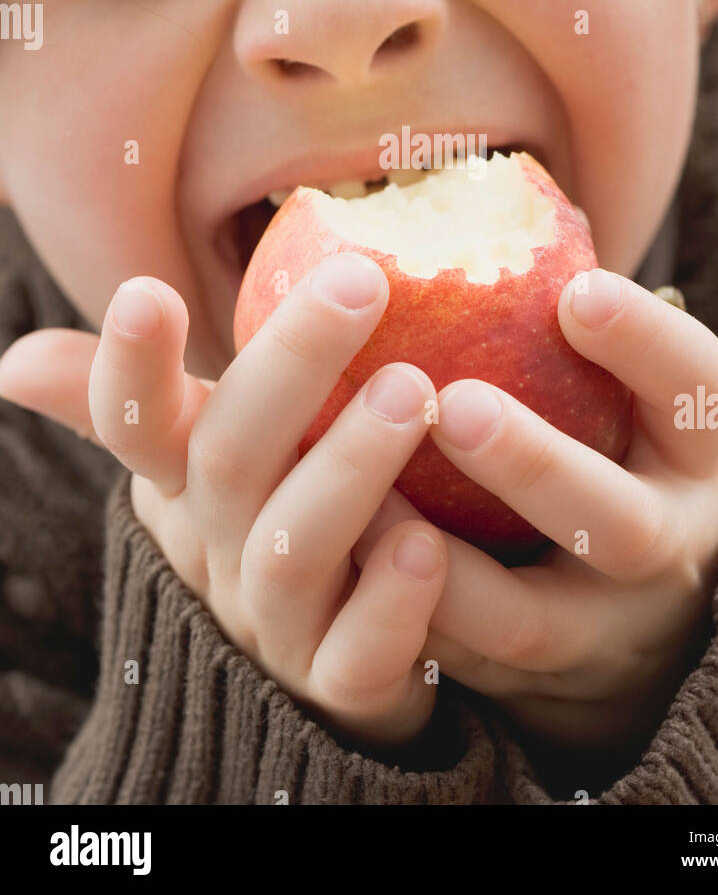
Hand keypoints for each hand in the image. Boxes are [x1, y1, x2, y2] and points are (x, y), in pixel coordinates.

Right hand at [0, 253, 446, 749]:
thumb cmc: (273, 515)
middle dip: (291, 366)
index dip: (131, 366)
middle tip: (362, 282)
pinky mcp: (343, 682)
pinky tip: (428, 544)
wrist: (328, 662)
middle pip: (229, 457)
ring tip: (410, 394)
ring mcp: (277, 623)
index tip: (147, 294)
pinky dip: (391, 599)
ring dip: (351, 467)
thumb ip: (142, 394)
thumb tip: (11, 365)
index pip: (133, 422)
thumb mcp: (209, 450)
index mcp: (182, 480)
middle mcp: (218, 547)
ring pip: (292, 550)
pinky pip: (358, 653)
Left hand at [353, 269, 717, 750]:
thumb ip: (570, 329)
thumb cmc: (609, 453)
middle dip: (535, 465)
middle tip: (453, 404)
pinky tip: (330, 548)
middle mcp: (660, 544)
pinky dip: (388, 609)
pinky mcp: (524, 683)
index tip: (578, 289)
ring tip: (359, 495)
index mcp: (692, 451)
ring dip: (434, 556)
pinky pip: (452, 659)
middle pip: (614, 520)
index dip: (647, 341)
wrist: (634, 624)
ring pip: (521, 615)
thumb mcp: (628, 398)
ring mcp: (596, 629)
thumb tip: (472, 196)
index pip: (698, 388)